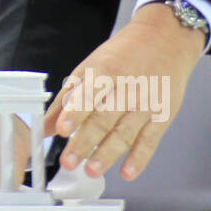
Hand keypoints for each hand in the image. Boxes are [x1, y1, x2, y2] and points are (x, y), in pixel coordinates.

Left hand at [43, 2, 204, 180]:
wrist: (166, 38)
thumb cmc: (122, 55)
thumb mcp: (90, 68)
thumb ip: (67, 98)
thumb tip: (45, 126)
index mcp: (104, 72)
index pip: (88, 95)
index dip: (75, 113)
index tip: (62, 129)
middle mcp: (125, 88)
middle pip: (103, 119)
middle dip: (84, 142)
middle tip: (69, 161)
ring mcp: (146, 103)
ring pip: (125, 132)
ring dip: (107, 154)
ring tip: (91, 170)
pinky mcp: (163, 115)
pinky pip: (150, 139)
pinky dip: (139, 158)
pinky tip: (127, 172)